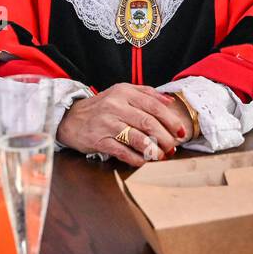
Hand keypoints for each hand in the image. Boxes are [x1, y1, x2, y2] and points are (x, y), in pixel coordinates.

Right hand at [56, 83, 191, 166]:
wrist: (71, 118)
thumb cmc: (101, 106)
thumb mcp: (122, 93)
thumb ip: (147, 94)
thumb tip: (170, 102)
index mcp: (124, 92)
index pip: (153, 106)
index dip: (170, 120)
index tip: (181, 131)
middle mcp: (115, 106)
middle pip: (148, 122)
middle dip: (165, 137)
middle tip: (173, 146)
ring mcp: (106, 123)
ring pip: (137, 138)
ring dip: (153, 149)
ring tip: (162, 155)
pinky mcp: (99, 140)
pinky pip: (122, 151)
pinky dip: (136, 158)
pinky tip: (144, 161)